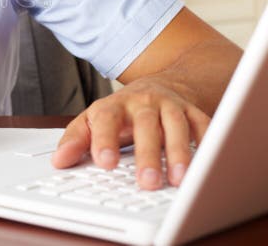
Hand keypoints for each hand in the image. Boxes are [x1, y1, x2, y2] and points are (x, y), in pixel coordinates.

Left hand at [51, 77, 210, 189]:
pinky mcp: (193, 112)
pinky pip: (204, 125)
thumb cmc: (121, 111)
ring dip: (179, 152)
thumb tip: (59, 160)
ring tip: (179, 179)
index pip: (106, 119)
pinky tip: (208, 162)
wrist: (157, 85)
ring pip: (176, 125)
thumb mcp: (93, 120)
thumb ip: (76, 140)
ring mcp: (170, 105)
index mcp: (114, 105)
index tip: (104, 162)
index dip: (104, 139)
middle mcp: (143, 102)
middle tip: (147, 182)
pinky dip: (208, 142)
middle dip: (147, 154)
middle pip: (145, 124)